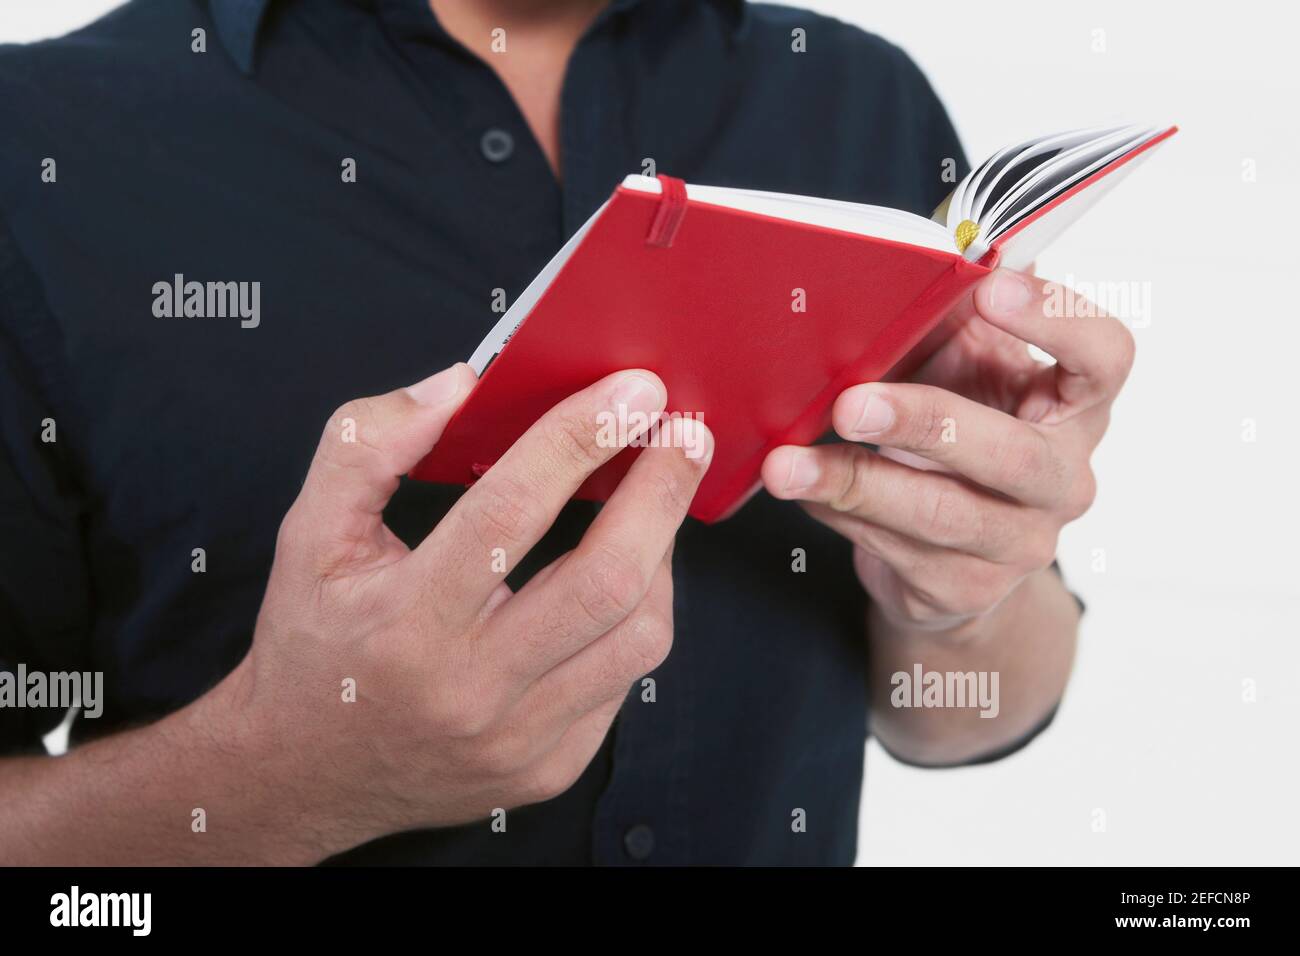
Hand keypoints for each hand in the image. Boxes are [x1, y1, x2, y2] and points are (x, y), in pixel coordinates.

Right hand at [212, 364, 711, 850]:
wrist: (303, 773)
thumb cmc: (314, 644)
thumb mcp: (310, 531)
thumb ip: (371, 446)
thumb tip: (462, 386)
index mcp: (406, 619)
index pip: (511, 510)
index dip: (581, 437)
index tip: (633, 391)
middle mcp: (469, 686)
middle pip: (605, 580)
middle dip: (661, 493)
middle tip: (686, 436)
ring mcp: (518, 738)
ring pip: (638, 636)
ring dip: (662, 555)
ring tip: (655, 507)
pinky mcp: (550, 768)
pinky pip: (627, 682)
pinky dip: (637, 617)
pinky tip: (625, 579)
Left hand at [761, 268, 1132, 632]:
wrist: (952, 553)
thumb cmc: (958, 431)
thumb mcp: (961, 366)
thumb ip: (949, 318)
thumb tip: (902, 262)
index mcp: (1074, 407)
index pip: (1106, 358)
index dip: (1058, 321)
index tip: (989, 289)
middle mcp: (1063, 479)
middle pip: (1014, 455)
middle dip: (926, 424)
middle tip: (852, 402)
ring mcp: (1020, 542)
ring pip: (941, 514)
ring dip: (856, 482)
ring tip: (789, 463)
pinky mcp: (967, 588)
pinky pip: (894, 549)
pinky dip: (839, 514)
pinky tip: (803, 489)